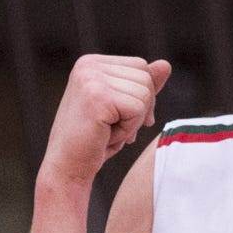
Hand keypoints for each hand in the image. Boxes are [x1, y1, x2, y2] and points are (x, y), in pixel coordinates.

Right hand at [38, 55, 173, 190]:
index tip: (121, 119)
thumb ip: (141, 86)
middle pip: (145, 76)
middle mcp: (87, 65)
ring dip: (133, 121)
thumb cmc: (92, 142)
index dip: (141, 96)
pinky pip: (138, 108)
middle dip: (139, 109)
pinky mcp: (98, 97)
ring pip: (144, 93)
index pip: (140, 66)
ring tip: (107, 132)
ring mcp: (90, 79)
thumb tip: (166, 64)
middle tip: (112, 129)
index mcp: (89, 63)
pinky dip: (128, 129)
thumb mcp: (120, 110)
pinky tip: (106, 137)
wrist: (66, 169)